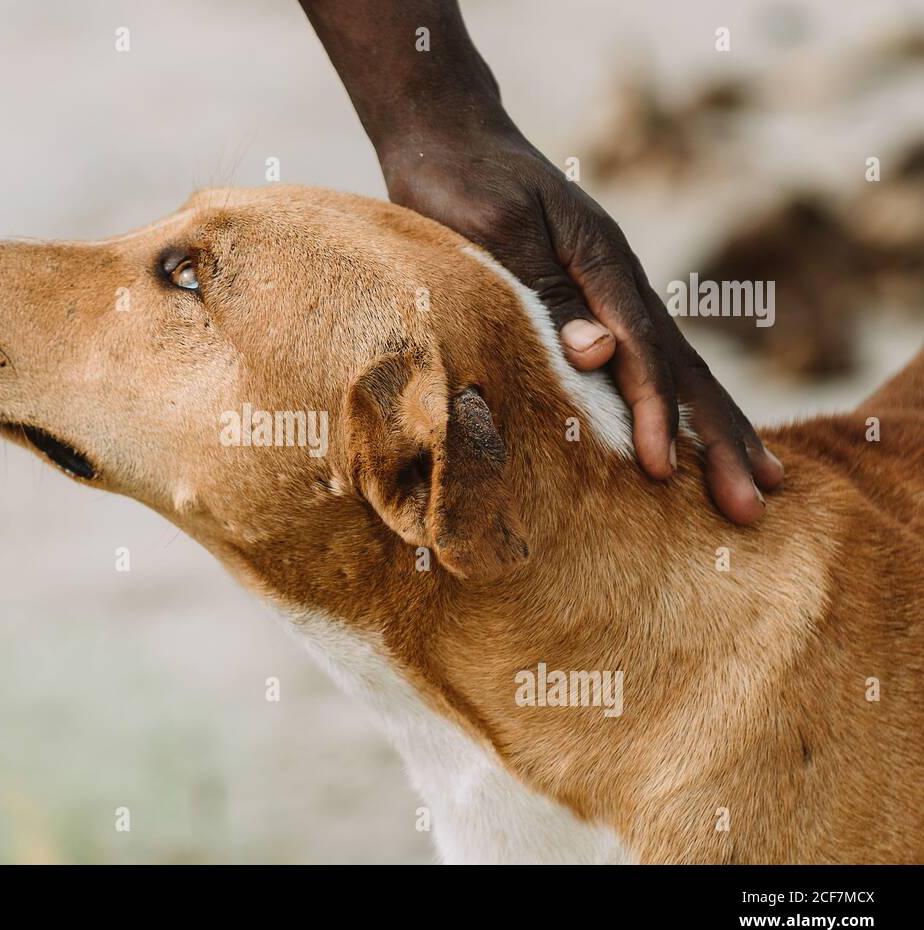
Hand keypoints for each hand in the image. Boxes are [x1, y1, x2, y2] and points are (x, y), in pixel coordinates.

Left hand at [379, 116, 783, 524]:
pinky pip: (647, 363)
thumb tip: (598, 356)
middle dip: (722, 439)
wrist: (452, 142)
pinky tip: (694, 437)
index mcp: (604, 263)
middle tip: (757, 504)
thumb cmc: (465, 186)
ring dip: (718, 429)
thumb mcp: (497, 233)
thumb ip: (546, 293)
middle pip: (683, 368)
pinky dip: (677, 405)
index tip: (666, 471)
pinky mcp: (592, 303)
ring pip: (678, 368)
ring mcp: (613, 292)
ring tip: (761, 479)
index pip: (642, 352)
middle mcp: (620, 281)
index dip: (656, 414)